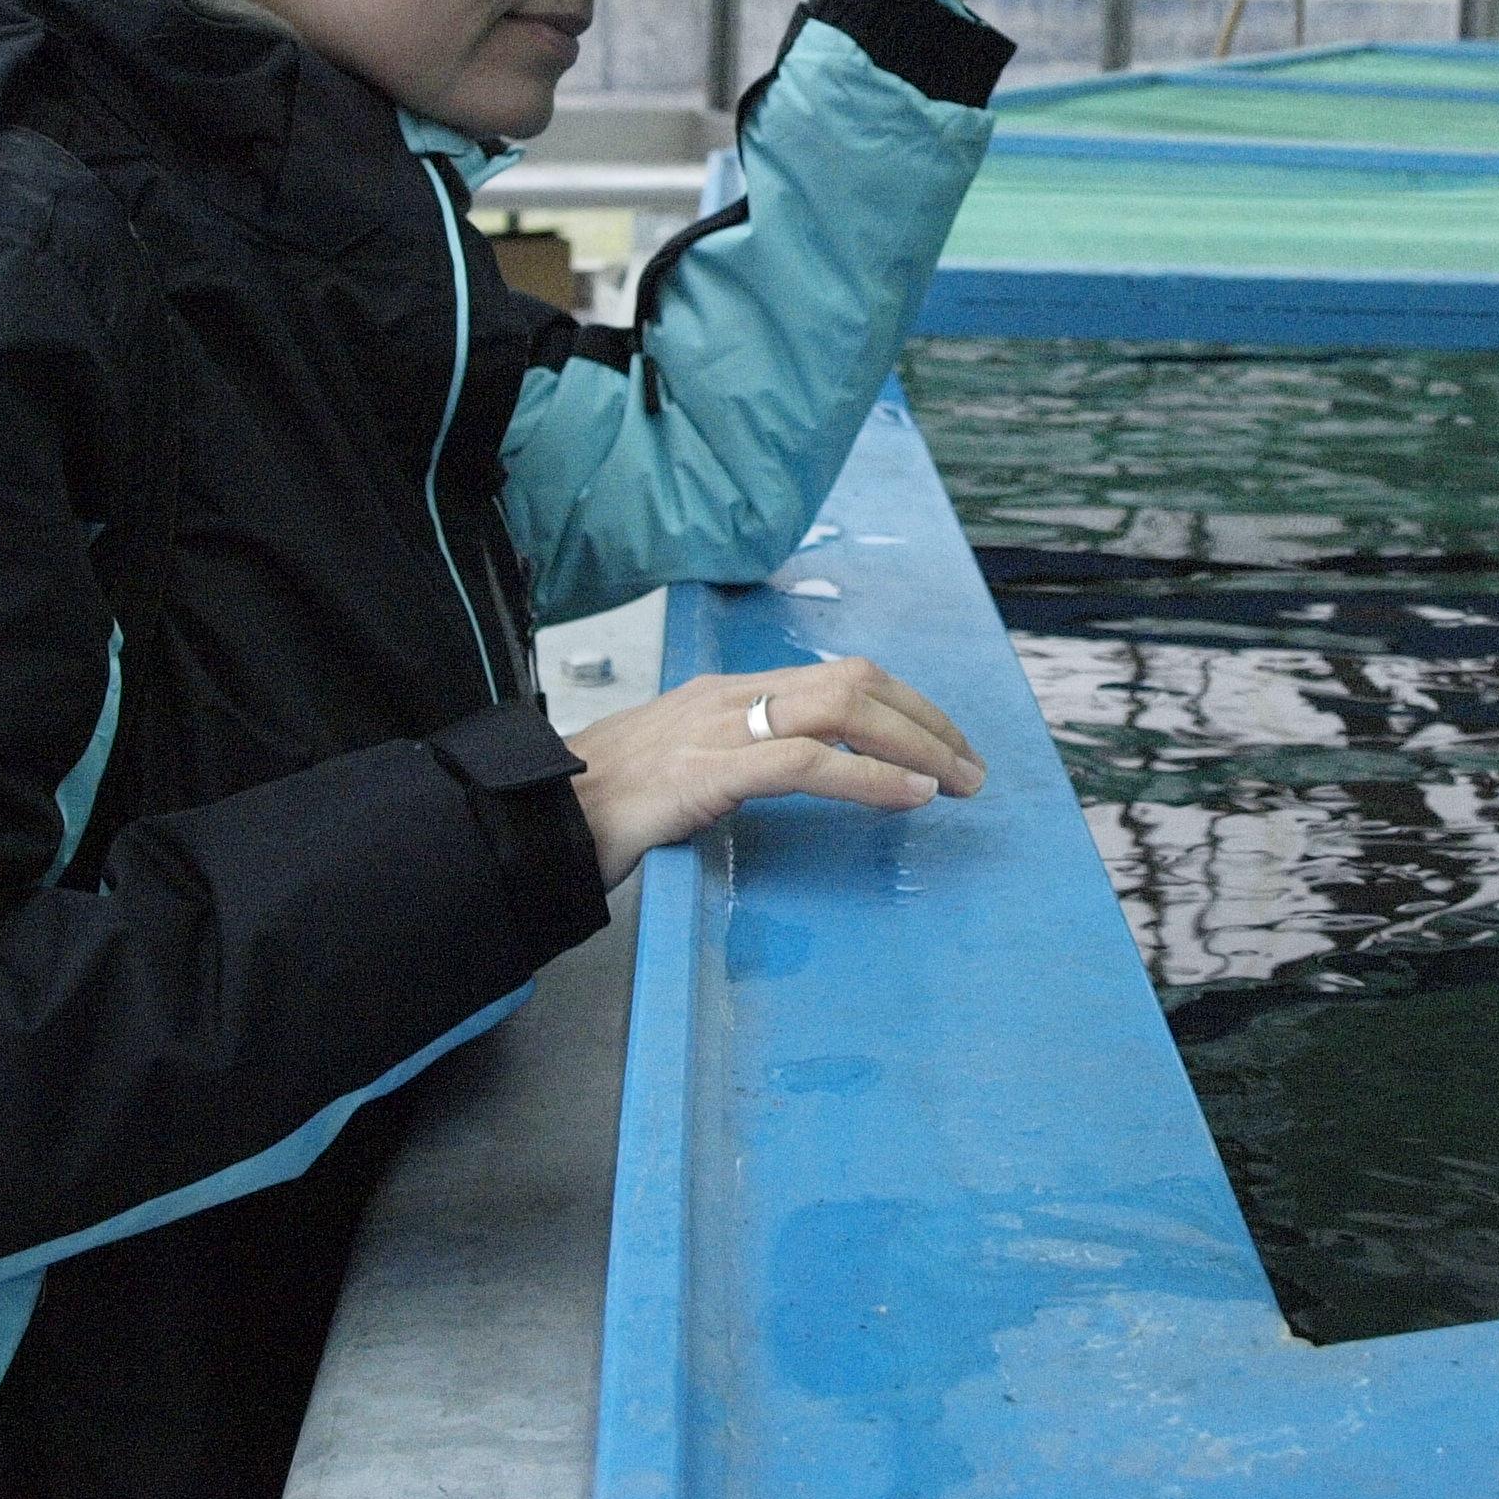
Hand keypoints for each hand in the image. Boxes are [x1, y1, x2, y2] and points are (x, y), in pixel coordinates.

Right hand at [564, 656, 987, 887]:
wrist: (526, 821)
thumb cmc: (598, 807)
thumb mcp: (682, 769)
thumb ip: (737, 763)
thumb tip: (800, 776)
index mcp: (727, 693)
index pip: (837, 677)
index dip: (904, 706)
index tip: (945, 747)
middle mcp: (728, 697)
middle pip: (854, 683)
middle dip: (926, 721)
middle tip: (972, 767)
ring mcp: (715, 730)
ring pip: (841, 708)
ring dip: (915, 745)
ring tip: (957, 783)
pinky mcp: (703, 773)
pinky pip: (804, 762)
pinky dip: (868, 777)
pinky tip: (908, 797)